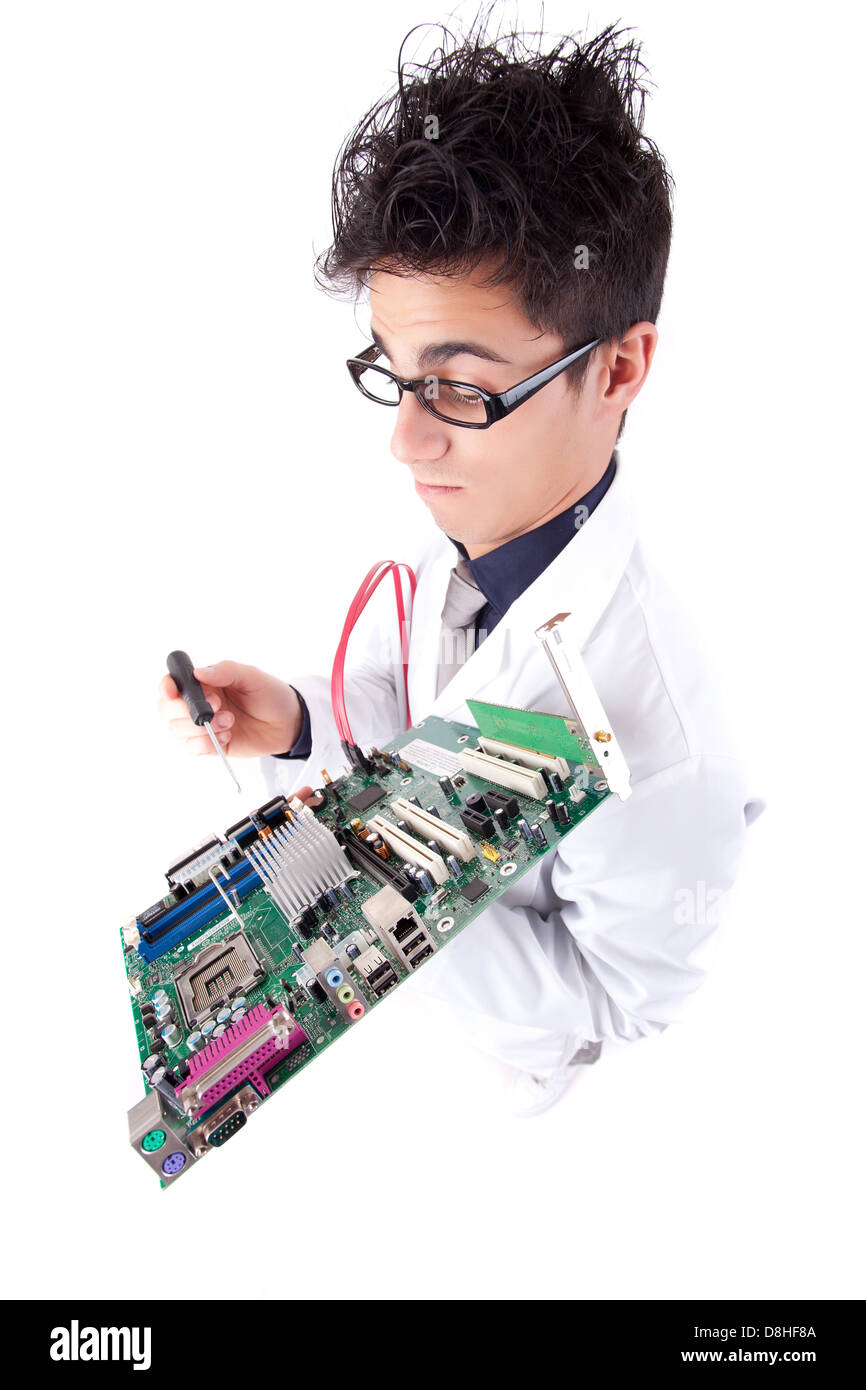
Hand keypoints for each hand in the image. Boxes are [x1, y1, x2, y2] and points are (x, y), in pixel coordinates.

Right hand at [158, 661, 303, 758]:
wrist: (289, 722)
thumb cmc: (271, 695)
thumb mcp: (251, 676)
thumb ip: (225, 672)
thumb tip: (198, 672)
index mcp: (204, 682)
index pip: (173, 682)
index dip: (166, 687)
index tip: (173, 694)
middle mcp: (199, 703)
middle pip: (167, 709)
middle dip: (185, 711)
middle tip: (216, 708)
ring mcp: (203, 725)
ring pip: (176, 730)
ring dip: (200, 728)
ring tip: (229, 722)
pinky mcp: (212, 744)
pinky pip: (193, 748)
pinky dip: (207, 744)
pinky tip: (228, 736)